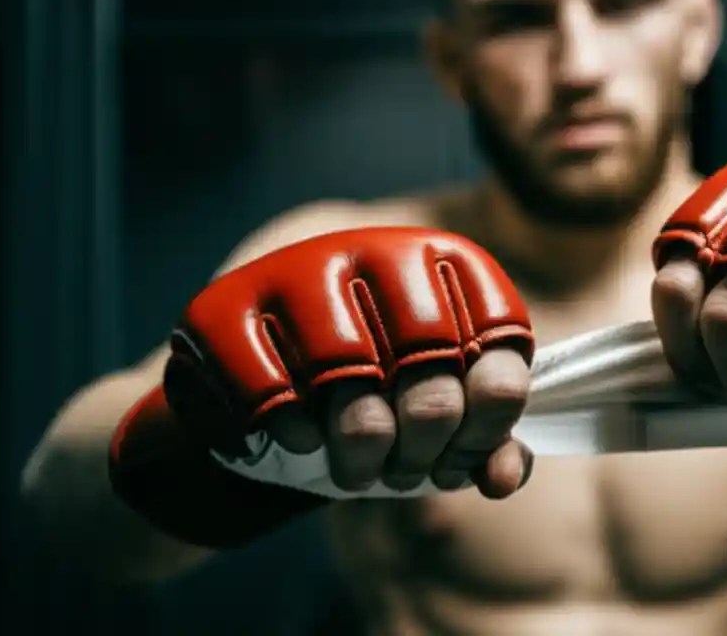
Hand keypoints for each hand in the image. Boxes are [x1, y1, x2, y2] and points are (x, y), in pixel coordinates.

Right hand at [161, 227, 536, 499]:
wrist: (261, 382)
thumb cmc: (374, 395)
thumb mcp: (436, 411)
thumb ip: (483, 440)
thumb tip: (501, 479)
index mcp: (445, 262)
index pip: (500, 343)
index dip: (490, 417)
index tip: (461, 455)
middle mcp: (376, 248)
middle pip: (431, 363)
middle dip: (425, 440)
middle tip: (408, 472)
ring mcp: (297, 269)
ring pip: (351, 375)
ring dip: (361, 449)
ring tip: (360, 474)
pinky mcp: (225, 307)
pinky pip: (272, 389)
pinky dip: (297, 434)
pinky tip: (305, 444)